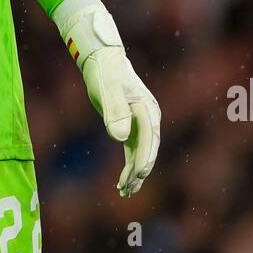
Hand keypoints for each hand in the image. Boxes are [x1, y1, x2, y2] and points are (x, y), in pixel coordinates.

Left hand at [63, 3, 161, 196]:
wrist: (103, 60)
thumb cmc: (105, 74)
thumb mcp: (107, 90)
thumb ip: (115, 112)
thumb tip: (120, 139)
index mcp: (147, 109)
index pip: (149, 138)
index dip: (145, 157)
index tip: (139, 174)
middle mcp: (149, 117)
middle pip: (149, 148)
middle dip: (141, 170)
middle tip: (129, 188)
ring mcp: (142, 123)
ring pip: (142, 152)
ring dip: (135, 172)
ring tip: (125, 191)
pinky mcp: (132, 126)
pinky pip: (134, 150)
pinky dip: (129, 165)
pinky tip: (122, 182)